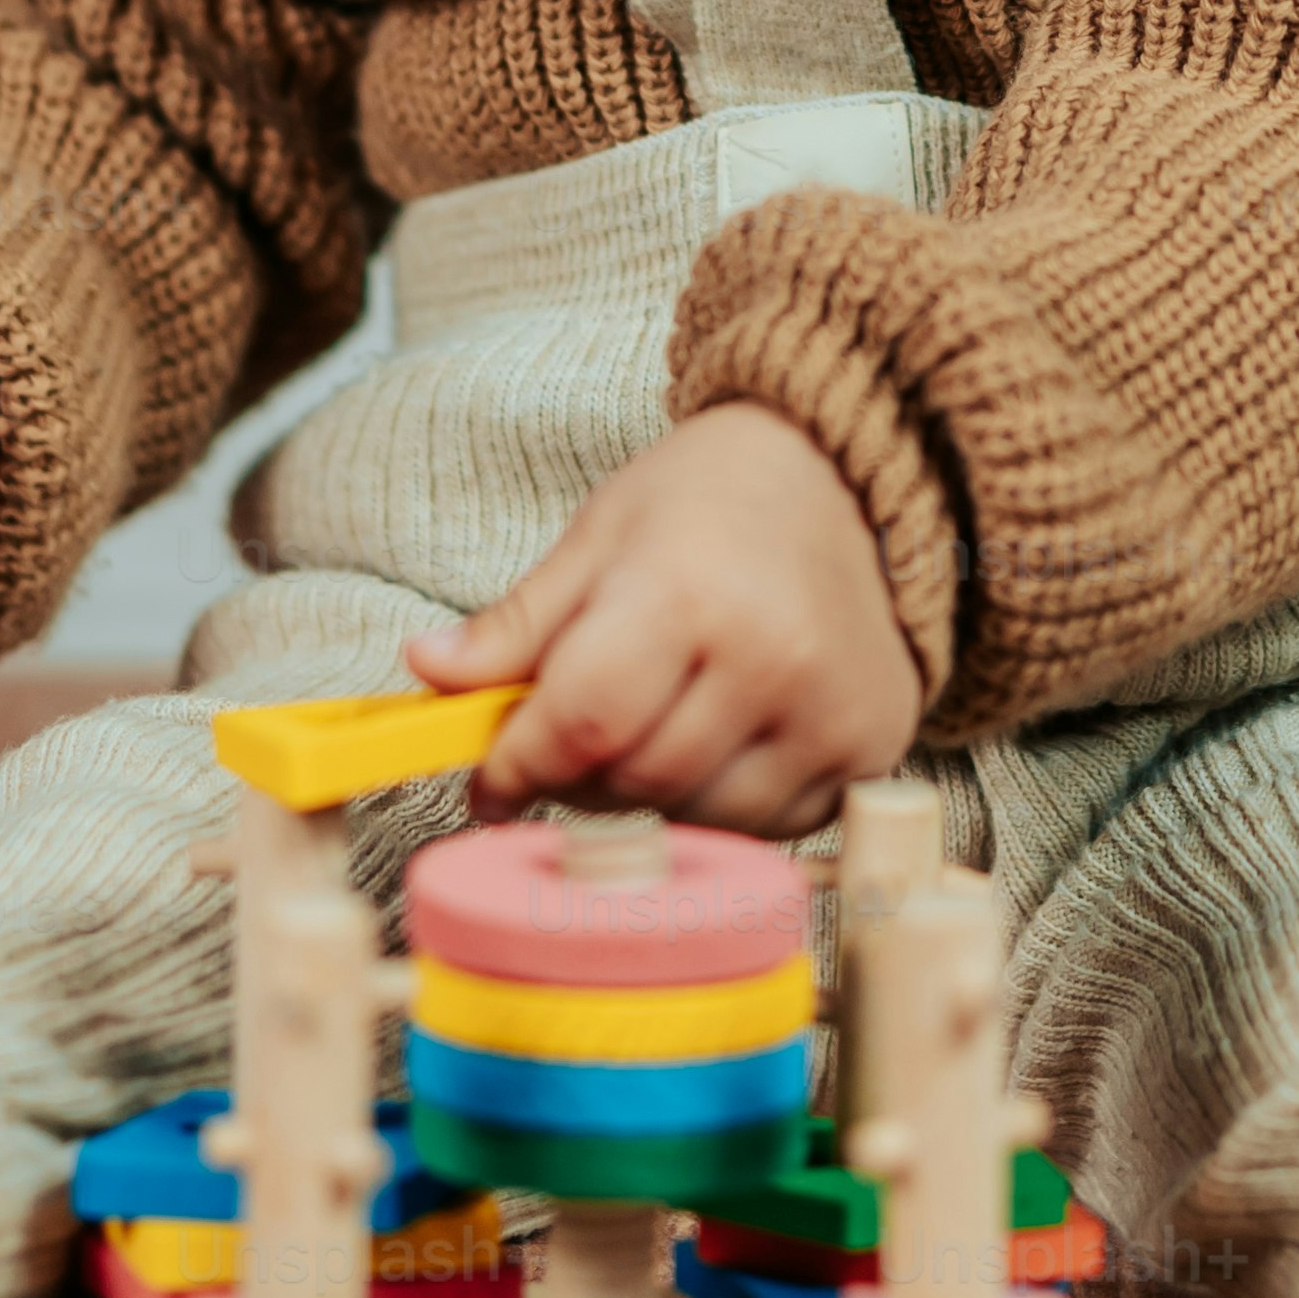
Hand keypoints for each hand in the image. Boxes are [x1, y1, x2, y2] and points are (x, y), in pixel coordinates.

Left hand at [412, 406, 926, 836]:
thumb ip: (516, 622)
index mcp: (687, 592)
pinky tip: (719, 739)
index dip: (518, 764)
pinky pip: (770, 822)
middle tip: (568, 742)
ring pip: (700, 814)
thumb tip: (426, 672)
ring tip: (649, 728)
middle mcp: (771, 657)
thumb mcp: (599, 537)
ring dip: (651, 795)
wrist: (848, 475)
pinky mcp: (872, 744)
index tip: (491, 779)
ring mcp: (831, 708)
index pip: (580, 723)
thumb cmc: (711, 498)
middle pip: (635, 778)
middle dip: (579, 776)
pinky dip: (724, 802)